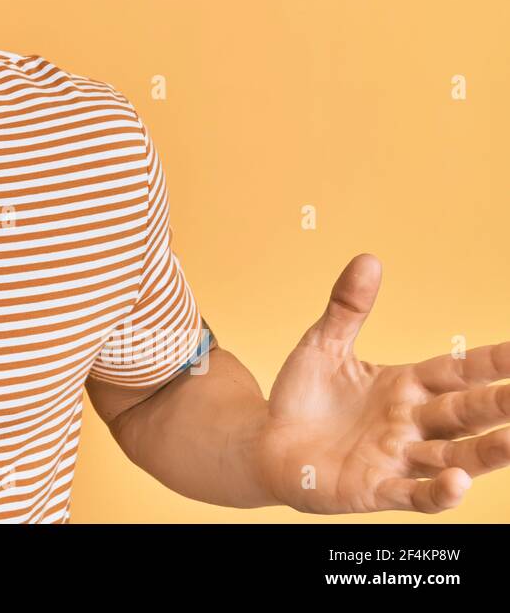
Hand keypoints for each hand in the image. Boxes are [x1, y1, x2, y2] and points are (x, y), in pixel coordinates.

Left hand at [255, 253, 509, 513]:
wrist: (265, 442)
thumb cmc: (302, 397)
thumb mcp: (322, 346)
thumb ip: (347, 308)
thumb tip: (369, 258)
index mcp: (405, 386)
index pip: (455, 371)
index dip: (488, 363)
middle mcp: (410, 424)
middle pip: (463, 413)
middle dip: (496, 404)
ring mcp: (396, 458)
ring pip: (451, 456)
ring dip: (485, 452)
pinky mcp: (374, 489)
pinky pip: (414, 494)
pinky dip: (438, 492)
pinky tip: (459, 482)